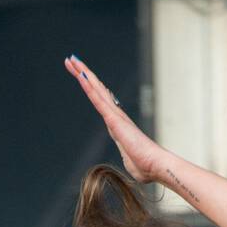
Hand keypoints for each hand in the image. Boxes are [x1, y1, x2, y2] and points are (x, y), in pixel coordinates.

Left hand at [63, 54, 164, 182]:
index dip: (92, 88)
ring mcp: (115, 115)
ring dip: (83, 73)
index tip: (83, 77)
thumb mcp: (130, 160)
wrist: (156, 166)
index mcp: (118, 124)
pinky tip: (79, 75)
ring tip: (70, 59)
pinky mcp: (114, 120)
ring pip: (95, 89)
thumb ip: (126, 154)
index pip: (102, 101)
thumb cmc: (146, 167)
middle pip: (97, 89)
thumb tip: (129, 157)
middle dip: (84, 74)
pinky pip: (97, 99)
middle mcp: (116, 115)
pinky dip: (88, 86)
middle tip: (71, 60)